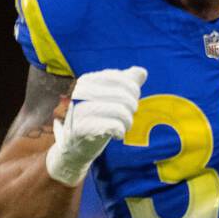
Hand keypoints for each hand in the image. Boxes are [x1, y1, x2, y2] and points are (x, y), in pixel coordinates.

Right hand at [46, 65, 146, 185]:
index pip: (120, 78)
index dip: (133, 89)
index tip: (132, 100)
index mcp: (87, 81)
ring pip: (120, 111)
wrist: (76, 146)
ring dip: (127, 121)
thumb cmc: (97, 119)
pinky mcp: (81, 129)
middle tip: (128, 117)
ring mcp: (79, 111)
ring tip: (124, 126)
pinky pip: (113, 126)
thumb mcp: (111, 99)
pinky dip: (120, 131)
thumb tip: (142, 71)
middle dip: (132, 107)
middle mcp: (80, 92)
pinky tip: (117, 135)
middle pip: (123, 95)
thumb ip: (126, 84)